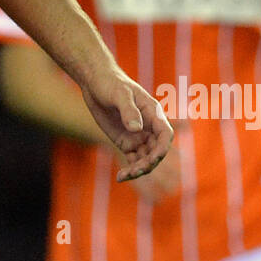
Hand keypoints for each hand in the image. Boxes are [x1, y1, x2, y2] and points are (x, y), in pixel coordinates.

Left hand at [81, 65, 173, 181]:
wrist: (95, 83)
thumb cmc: (110, 83)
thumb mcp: (119, 94)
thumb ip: (128, 110)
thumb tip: (136, 129)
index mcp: (153, 114)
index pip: (165, 135)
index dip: (162, 149)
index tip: (153, 159)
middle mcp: (149, 128)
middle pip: (156, 152)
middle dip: (148, 163)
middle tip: (134, 171)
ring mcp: (138, 137)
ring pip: (145, 160)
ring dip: (138, 170)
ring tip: (124, 176)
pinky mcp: (126, 143)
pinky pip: (132, 161)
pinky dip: (129, 170)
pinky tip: (120, 177)